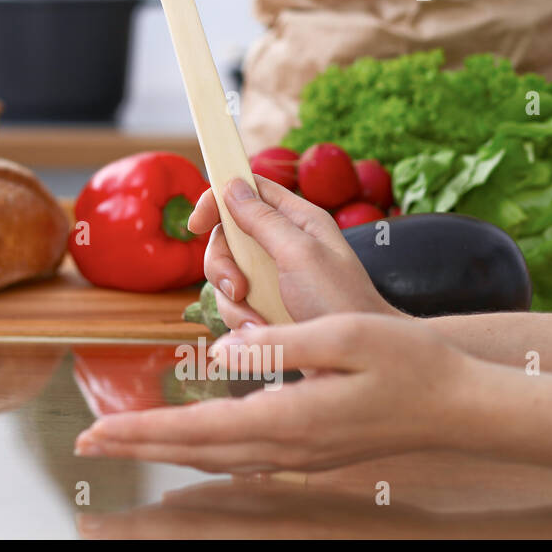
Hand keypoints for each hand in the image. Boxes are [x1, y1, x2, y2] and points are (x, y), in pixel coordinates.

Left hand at [75, 313, 477, 471]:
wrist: (459, 405)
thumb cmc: (407, 363)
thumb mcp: (344, 334)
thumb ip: (279, 343)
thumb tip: (223, 347)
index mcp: (288, 416)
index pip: (196, 427)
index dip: (142, 430)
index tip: (98, 431)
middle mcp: (286, 445)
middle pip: (194, 451)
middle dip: (137, 446)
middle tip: (88, 441)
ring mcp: (297, 455)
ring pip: (213, 458)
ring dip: (164, 450)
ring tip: (123, 442)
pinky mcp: (308, 451)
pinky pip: (238, 457)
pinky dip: (201, 451)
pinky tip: (188, 445)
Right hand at [187, 176, 400, 329]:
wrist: (354, 366)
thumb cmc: (341, 304)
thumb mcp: (301, 255)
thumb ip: (265, 220)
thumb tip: (232, 185)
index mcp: (298, 220)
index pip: (248, 190)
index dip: (218, 200)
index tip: (197, 224)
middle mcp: (283, 244)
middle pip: (226, 237)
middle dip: (222, 265)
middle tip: (238, 287)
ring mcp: (272, 276)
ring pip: (224, 274)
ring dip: (232, 301)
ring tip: (257, 321)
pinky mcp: (266, 305)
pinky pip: (232, 304)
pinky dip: (240, 320)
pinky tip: (262, 332)